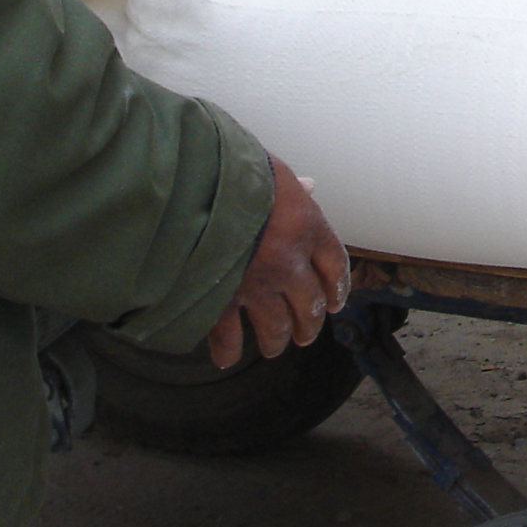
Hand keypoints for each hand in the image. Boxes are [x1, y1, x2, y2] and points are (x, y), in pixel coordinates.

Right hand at [207, 157, 350, 367]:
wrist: (190, 182)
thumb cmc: (231, 168)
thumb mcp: (272, 169)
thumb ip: (291, 187)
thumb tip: (309, 186)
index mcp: (307, 226)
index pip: (334, 264)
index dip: (337, 286)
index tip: (335, 301)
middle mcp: (288, 261)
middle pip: (311, 305)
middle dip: (310, 323)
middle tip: (307, 332)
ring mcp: (256, 284)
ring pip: (278, 327)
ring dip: (278, 341)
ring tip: (274, 346)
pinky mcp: (221, 299)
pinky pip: (228, 335)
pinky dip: (227, 350)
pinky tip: (227, 357)